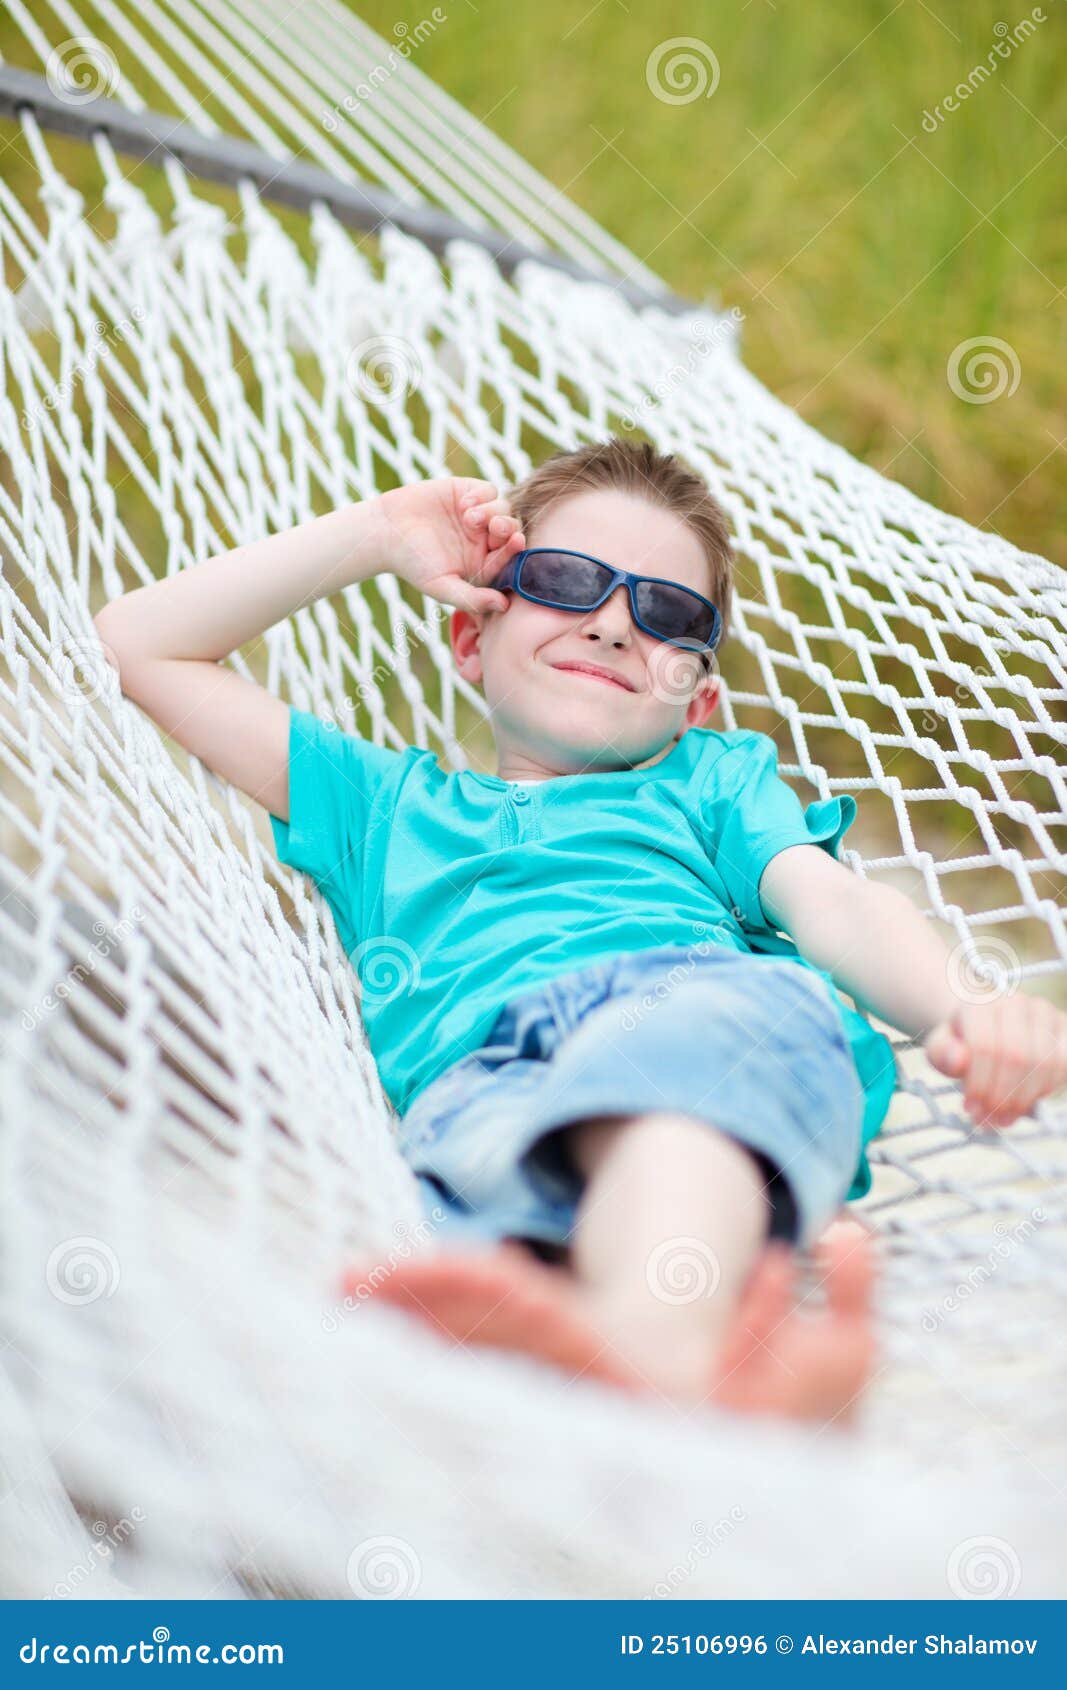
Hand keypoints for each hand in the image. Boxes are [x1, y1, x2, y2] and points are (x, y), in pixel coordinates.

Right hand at [376, 477, 524, 614]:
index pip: (509, 558)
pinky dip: (482, 495)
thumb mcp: (441, 587)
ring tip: (469, 517)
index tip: (515, 541)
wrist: (386, 531)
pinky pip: (489, 491)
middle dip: (508, 528)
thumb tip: (504, 606)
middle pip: (511, 530)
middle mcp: (484, 540)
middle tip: (497, 527)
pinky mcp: (468, 493)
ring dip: (492, 511)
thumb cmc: (412, 564)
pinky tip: (464, 504)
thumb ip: (472, 599)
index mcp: (483, 564)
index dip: (514, 550)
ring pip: (503, 509)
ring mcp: (479, 515)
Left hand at [924, 996, 1066, 1127]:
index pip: (985, 1046)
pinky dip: (1048, 1088)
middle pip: (1017, 1057)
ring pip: (1045, 1063)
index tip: (971, 1109)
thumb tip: (958, 1061)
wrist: (985, 1027)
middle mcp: (1015, 1003)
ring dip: (1025, 1098)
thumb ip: (941, 1054)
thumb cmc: (962, 1043)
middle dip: (1003, 1097)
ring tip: (1005, 1117)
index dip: (980, 1084)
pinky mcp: (1064, 1028)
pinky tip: (1028, 1099)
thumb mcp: (940, 1048)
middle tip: (990, 1120)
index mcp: (980, 1003)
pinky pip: (1064, 1064)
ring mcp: (1044, 1014)